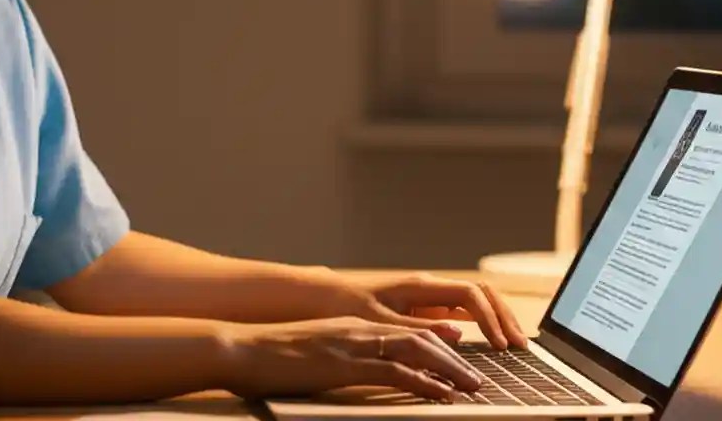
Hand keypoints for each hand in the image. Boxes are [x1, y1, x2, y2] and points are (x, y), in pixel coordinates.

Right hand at [219, 316, 486, 401]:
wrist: (244, 349)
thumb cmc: (274, 357)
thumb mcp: (317, 352)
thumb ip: (343, 354)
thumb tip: (360, 367)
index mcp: (356, 326)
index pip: (408, 332)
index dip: (440, 346)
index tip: (461, 363)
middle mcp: (361, 330)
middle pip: (422, 338)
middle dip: (455, 359)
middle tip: (477, 379)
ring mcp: (355, 345)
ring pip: (418, 351)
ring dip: (450, 370)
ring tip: (471, 387)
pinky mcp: (346, 365)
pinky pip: (396, 372)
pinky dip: (424, 383)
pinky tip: (440, 395)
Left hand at [324, 272, 528, 349]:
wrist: (329, 299)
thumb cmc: (350, 307)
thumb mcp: (380, 322)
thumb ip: (417, 329)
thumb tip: (456, 334)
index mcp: (422, 286)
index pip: (470, 295)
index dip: (490, 319)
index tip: (499, 344)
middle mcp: (431, 288)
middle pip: (482, 294)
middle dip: (505, 317)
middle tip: (521, 345)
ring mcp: (432, 298)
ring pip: (477, 302)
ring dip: (498, 320)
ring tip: (514, 345)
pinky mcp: (429, 310)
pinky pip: (464, 313)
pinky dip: (483, 326)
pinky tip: (492, 344)